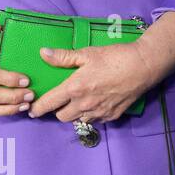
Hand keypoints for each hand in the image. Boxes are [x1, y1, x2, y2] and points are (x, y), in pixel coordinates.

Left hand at [27, 41, 161, 122]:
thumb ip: (63, 57)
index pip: (50, 104)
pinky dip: (90, 115)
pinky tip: (94, 103)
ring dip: (74, 114)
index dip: (38, 109)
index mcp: (75, 88)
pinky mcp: (112, 116)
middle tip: (59, 101)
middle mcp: (85, 104)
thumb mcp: (86, 54)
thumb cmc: (114, 57)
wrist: (143, 66)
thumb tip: (43, 53)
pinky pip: (95, 120)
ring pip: (78, 121)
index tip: (31, 111)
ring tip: (76, 102)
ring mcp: (100, 112)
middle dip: (57, 110)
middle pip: (62, 117)